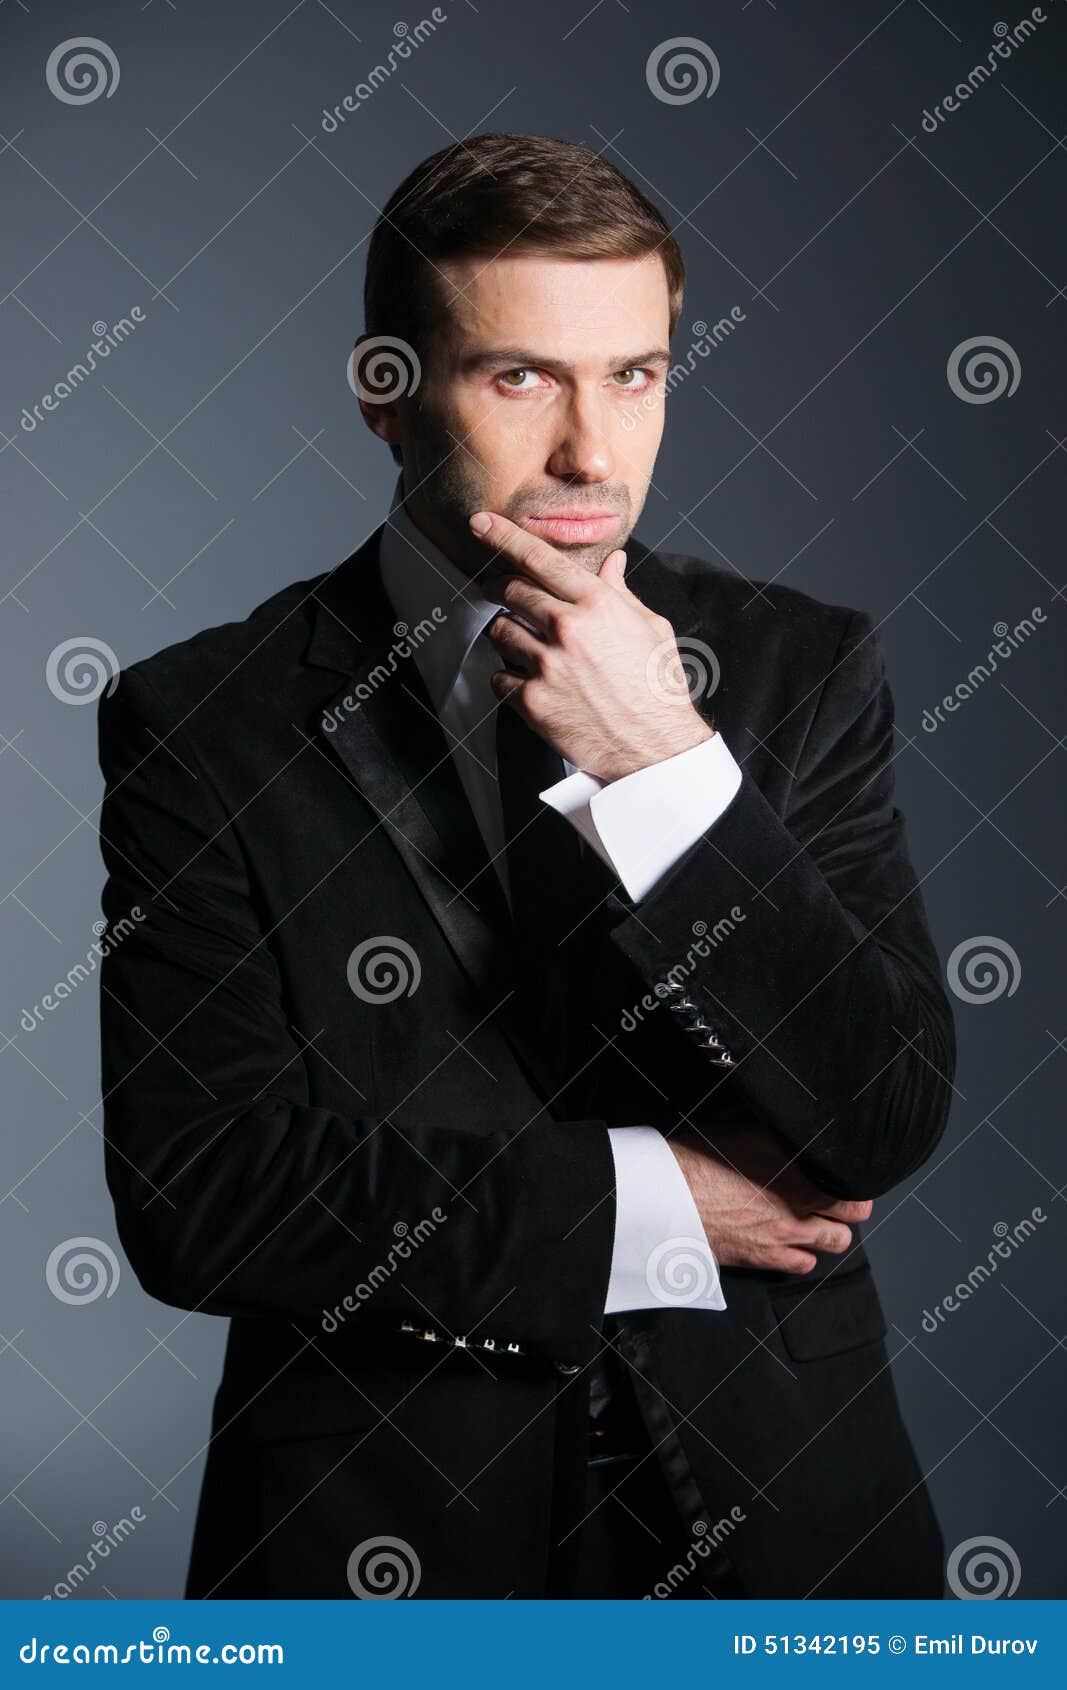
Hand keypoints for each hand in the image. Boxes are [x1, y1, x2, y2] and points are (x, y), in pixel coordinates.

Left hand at [468, 509, 714, 782]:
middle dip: (507, 592)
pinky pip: (498, 676)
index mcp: (598, 604)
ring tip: (533, 650)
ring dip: (509, 636)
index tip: (480, 523)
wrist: (655, 748)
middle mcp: (569, 629)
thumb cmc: (657, 687)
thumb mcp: (650, 628)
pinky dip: (508, 678)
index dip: (504, 536)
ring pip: (501, 632)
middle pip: (512, 592)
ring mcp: (548, 666)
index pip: (540, 558)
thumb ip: (620, 593)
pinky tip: (533, 685)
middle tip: (512, 600)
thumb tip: (611, 562)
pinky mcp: (533, 701)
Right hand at [667, 1123, 872, 1274]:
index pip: (854, 1190)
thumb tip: (792, 1123)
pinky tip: (791, 1240)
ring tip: (815, 1218)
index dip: (855, 1183)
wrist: (666, 1194)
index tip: (847, 1177)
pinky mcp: (763, 1258)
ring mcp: (783, 1236)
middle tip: (836, 1198)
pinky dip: (803, 1254)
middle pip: (851, 1219)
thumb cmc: (697, 1157)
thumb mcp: (742, 1127)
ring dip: (829, 1231)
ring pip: (834, 1244)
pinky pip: (803, 1265)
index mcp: (798, 1172)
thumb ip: (778, 1133)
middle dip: (848, 1208)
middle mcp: (798, 1206)